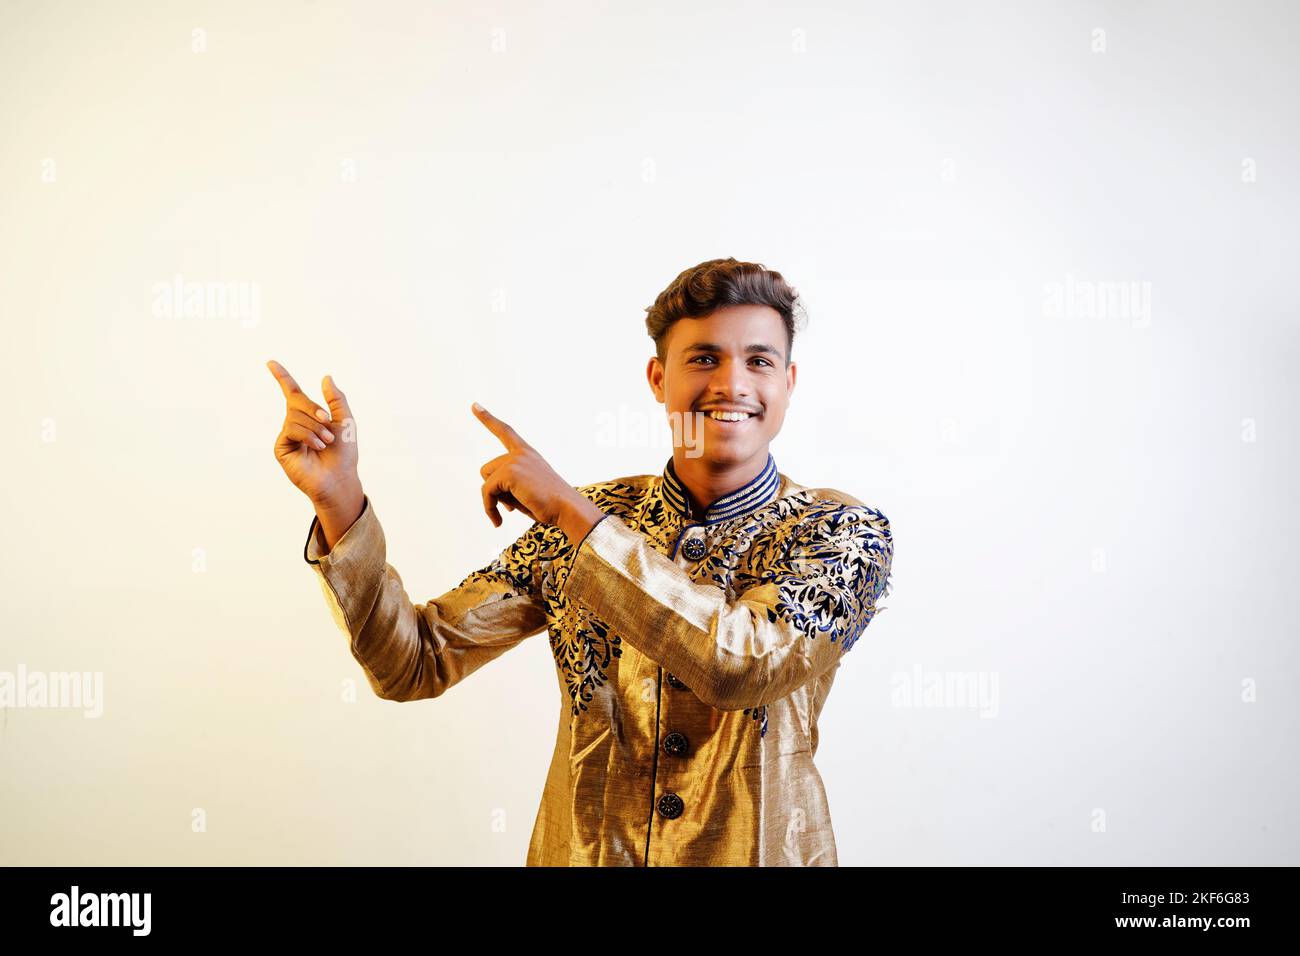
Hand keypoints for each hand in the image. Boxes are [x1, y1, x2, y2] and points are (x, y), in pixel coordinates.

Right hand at [268, 359, 360, 508]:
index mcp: (309, 415)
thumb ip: (336, 399)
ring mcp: (287, 435)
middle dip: (314, 409)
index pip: (292, 392)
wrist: (340, 478)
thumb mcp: (346, 421)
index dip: (282, 377)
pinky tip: (316, 447)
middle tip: (328, 422)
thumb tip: (325, 377)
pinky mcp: (281, 448)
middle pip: (296, 401)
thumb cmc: (344, 452)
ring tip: (326, 442)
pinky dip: (308, 436)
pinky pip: (291, 429)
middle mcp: (295, 423)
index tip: (270, 362)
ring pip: (295, 416)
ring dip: (316, 427)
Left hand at [473, 402, 595, 533]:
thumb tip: (488, 492)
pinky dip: (489, 508)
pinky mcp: (510, 472)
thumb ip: (509, 485)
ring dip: (493, 500)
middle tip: (511, 507)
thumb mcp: (527, 491)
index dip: (488, 419)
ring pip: (486, 481)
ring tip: (512, 511)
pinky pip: (487, 492)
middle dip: (494, 490)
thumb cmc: (550, 505)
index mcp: (528, 454)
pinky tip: (499, 521)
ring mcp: (515, 460)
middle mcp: (521, 453)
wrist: (566, 508)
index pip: (505, 431)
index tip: (474, 405)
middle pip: (487, 469)